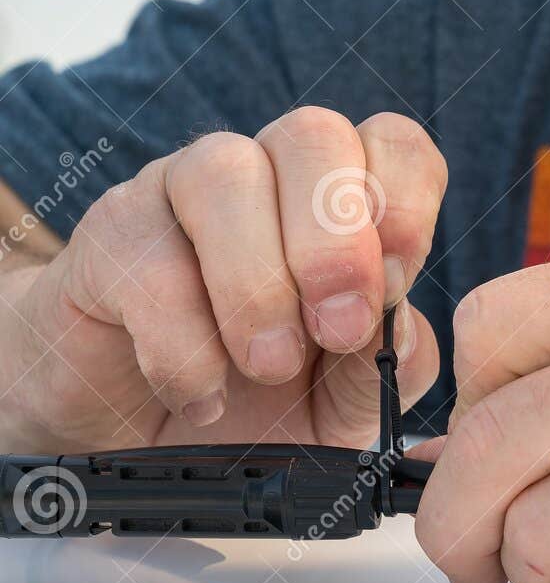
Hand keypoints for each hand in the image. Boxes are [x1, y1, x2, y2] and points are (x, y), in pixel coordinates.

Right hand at [0, 108, 441, 452]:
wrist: (146, 448)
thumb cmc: (264, 410)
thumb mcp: (348, 407)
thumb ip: (387, 366)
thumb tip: (401, 327)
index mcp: (345, 201)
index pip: (394, 143)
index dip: (407, 201)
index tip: (396, 285)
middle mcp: (267, 174)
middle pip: (313, 135)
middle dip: (336, 242)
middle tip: (340, 332)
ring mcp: (179, 191)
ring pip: (223, 173)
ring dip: (258, 283)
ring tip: (270, 368)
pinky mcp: (109, 235)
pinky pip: (148, 259)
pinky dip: (184, 344)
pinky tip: (200, 396)